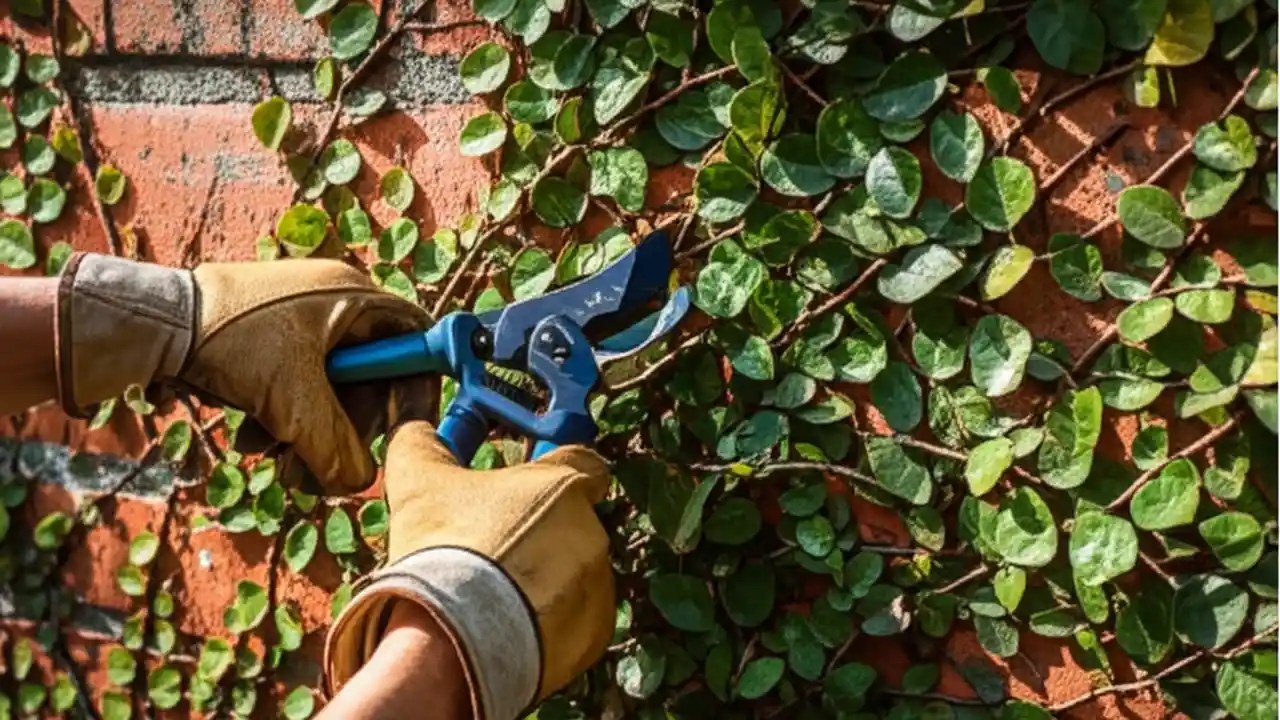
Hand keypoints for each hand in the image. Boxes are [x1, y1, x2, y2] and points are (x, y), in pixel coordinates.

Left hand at [55, 254, 427, 491]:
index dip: (416, 389)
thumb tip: (359, 483)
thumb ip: (336, 447)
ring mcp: (302, 318)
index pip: (417, 340)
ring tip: (269, 456)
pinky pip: (297, 385)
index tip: (405, 430)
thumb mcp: (292, 403)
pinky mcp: (272, 337)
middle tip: (319, 469)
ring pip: (328, 389)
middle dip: (342, 431)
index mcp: (356, 297)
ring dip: (305, 432)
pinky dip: (280, 417)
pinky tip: (250, 437)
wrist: (154, 321)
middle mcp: (336, 302)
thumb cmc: (230, 341)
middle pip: (369, 378)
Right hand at [324, 421, 614, 719]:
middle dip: (539, 536)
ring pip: (574, 575)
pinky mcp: (594, 634)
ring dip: (544, 582)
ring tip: (496, 598)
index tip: (530, 484)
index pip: (585, 462)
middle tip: (493, 551)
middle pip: (571, 525)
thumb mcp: (419, 482)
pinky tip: (509, 628)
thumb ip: (422, 445)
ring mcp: (597, 586)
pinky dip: (550, 625)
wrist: (453, 637)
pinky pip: (575, 622)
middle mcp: (591, 533)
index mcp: (562, 486)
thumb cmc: (444, 549)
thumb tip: (418, 433)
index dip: (556, 470)